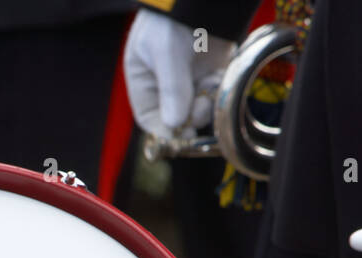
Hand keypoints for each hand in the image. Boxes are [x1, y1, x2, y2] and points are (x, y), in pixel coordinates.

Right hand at [123, 9, 233, 140]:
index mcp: (143, 78)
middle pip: (175, 115)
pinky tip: (218, 76)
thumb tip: (174, 126)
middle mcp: (165, 81)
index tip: (176, 137)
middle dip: (188, 116)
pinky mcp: (213, 67)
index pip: (148, 116)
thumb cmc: (173, 17)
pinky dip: (219, 89)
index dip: (161, 129)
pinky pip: (215, 91)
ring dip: (206, 104)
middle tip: (199, 109)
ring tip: (209, 86)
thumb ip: (171, 89)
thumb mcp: (167, 52)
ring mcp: (190, 75)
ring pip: (197, 106)